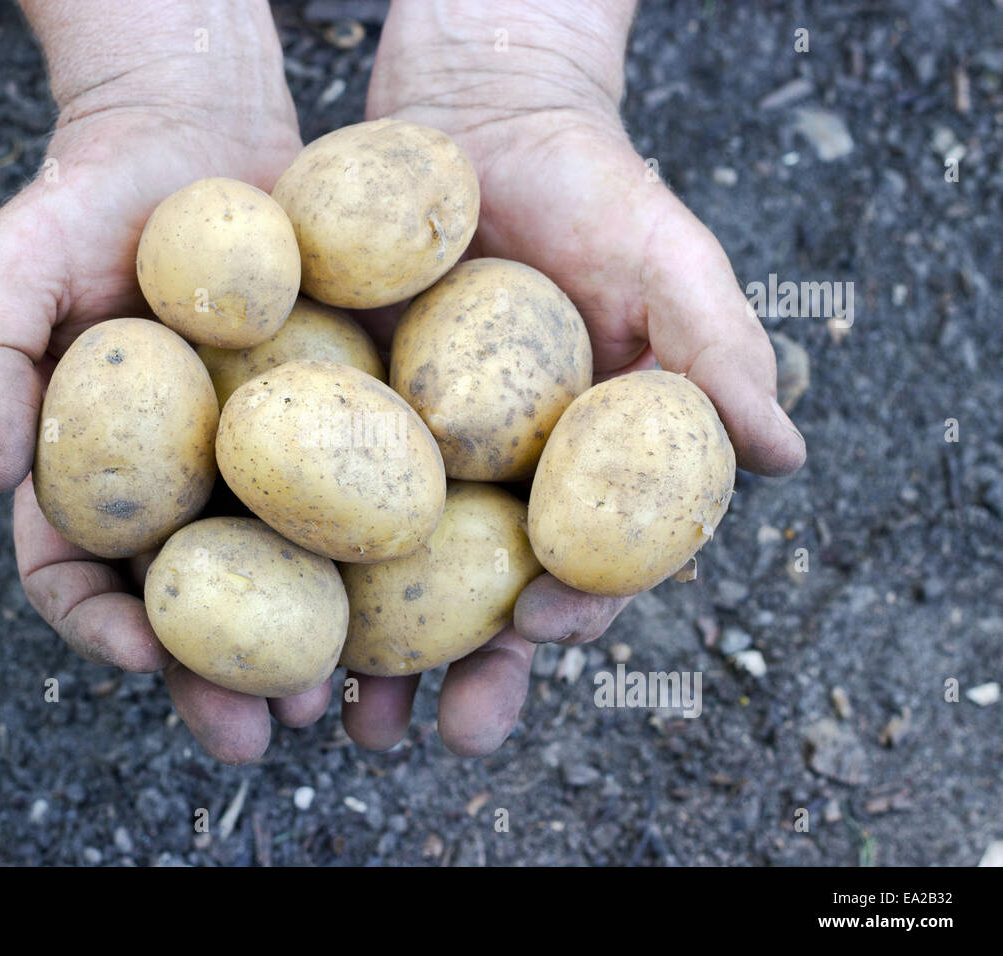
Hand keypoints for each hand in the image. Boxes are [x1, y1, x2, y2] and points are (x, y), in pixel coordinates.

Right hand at [0, 1, 320, 763]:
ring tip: (343, 698)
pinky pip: (356, 503)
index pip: (76, 573)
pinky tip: (416, 602)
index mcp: (92, 477)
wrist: (196, 137)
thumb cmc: (89, 201)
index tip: (142, 653)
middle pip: (194, 605)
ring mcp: (258, 468)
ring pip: (282, 578)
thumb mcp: (14, 263)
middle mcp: (178, 490)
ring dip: (309, 649)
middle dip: (220, 677)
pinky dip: (380, 561)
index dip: (101, 625)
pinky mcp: (333, 432)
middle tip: (262, 729)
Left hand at [342, 1, 805, 755]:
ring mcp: (414, 464)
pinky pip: (314, 504)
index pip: (587, 563)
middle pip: (486, 600)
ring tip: (350, 727)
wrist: (480, 117)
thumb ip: (720, 352)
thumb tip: (788, 455)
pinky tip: (275, 612)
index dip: (573, 607)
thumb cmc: (589, 188)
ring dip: (376, 660)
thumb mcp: (665, 258)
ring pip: (395, 580)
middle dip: (472, 675)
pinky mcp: (337, 428)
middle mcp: (499, 484)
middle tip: (450, 732)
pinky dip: (296, 563)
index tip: (544, 632)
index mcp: (584, 472)